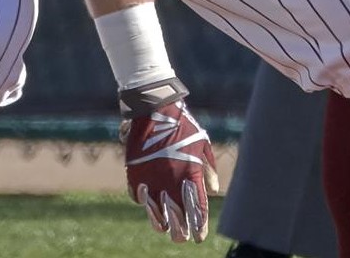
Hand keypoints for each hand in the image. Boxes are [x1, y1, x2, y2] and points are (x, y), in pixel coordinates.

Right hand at [119, 78, 218, 242]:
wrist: (154, 110)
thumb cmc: (183, 126)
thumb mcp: (202, 144)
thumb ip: (208, 169)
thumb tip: (214, 190)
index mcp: (190, 174)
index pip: (197, 208)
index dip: (199, 225)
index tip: (200, 237)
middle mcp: (171, 182)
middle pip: (177, 216)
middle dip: (181, 230)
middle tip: (183, 238)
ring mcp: (152, 179)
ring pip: (156, 212)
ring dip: (161, 223)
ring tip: (165, 230)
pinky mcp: (135, 175)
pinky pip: (139, 197)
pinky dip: (144, 202)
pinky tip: (149, 206)